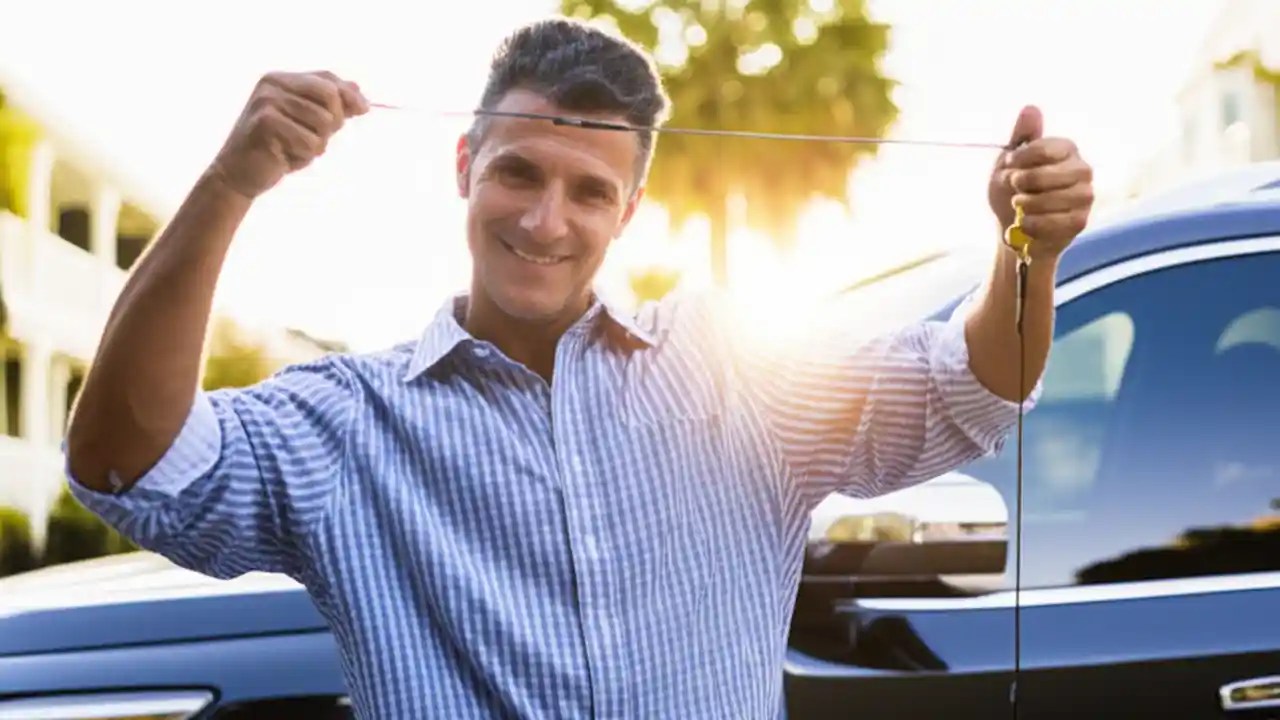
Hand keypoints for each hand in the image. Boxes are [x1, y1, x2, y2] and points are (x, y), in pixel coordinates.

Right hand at [208, 71, 368, 199]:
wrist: (237, 174)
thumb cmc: (275, 148)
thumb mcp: (304, 124)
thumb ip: (327, 105)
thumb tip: (359, 89)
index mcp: (280, 78)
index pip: (327, 78)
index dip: (350, 94)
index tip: (365, 110)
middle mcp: (272, 84)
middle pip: (330, 97)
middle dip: (334, 122)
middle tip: (317, 139)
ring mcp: (267, 102)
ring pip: (324, 123)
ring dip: (318, 144)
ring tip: (295, 149)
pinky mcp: (266, 124)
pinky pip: (311, 142)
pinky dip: (305, 156)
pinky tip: (286, 158)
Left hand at [988, 105, 1093, 260]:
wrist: (1015, 225)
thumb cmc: (1014, 188)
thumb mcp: (1010, 161)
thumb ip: (1021, 137)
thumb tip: (1030, 108)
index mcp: (1066, 149)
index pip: (1044, 149)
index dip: (1020, 159)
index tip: (1008, 165)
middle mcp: (1082, 170)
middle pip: (1049, 175)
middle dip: (1024, 182)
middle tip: (1014, 186)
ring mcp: (1084, 196)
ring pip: (1053, 200)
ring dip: (1027, 204)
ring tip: (1018, 204)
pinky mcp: (1080, 221)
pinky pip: (1056, 224)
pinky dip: (1032, 225)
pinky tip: (1024, 223)